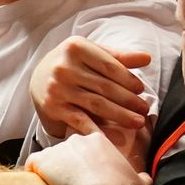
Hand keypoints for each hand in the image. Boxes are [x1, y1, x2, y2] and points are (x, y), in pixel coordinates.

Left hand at [29, 129, 149, 184]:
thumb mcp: (140, 183)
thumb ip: (141, 177)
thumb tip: (146, 179)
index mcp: (99, 140)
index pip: (87, 143)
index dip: (86, 157)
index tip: (86, 169)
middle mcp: (77, 139)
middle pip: (68, 148)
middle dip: (68, 162)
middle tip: (72, 180)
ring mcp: (58, 148)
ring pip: (51, 156)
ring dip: (52, 168)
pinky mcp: (43, 160)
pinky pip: (33, 162)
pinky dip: (34, 171)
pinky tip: (38, 182)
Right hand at [30, 36, 150, 138]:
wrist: (38, 79)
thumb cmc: (72, 64)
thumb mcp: (91, 54)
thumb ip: (118, 57)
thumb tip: (147, 58)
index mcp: (76, 47)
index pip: (109, 65)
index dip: (128, 79)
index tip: (141, 90)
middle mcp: (64, 67)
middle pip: (105, 86)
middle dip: (128, 100)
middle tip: (144, 109)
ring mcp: (58, 88)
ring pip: (97, 104)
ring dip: (121, 115)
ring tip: (138, 122)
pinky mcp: (53, 107)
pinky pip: (80, 120)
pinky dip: (96, 129)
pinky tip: (112, 137)